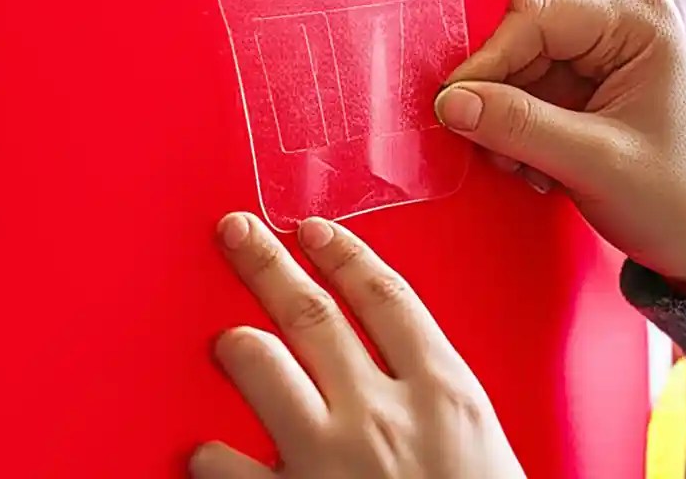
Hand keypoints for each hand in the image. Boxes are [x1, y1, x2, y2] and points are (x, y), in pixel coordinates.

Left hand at [191, 214, 524, 478]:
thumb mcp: (480, 440)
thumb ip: (435, 393)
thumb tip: (396, 361)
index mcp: (442, 391)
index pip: (383, 295)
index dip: (343, 253)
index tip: (315, 230)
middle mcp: (382, 414)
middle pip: (311, 312)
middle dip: (266, 262)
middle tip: (237, 232)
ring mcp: (332, 459)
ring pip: (263, 367)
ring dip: (237, 347)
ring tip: (227, 340)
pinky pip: (230, 468)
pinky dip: (213, 457)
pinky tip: (205, 452)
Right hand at [434, 0, 685, 293]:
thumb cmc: (678, 200)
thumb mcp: (595, 163)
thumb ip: (519, 127)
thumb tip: (450, 102)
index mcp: (637, 21)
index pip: (534, 16)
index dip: (488, 60)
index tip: (454, 109)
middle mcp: (618, 23)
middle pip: (521, 40)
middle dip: (499, 97)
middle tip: (500, 154)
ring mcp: (602, 54)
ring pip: (517, 70)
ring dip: (507, 121)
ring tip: (531, 169)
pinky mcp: (587, 86)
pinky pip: (526, 94)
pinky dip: (520, 132)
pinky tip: (542, 168)